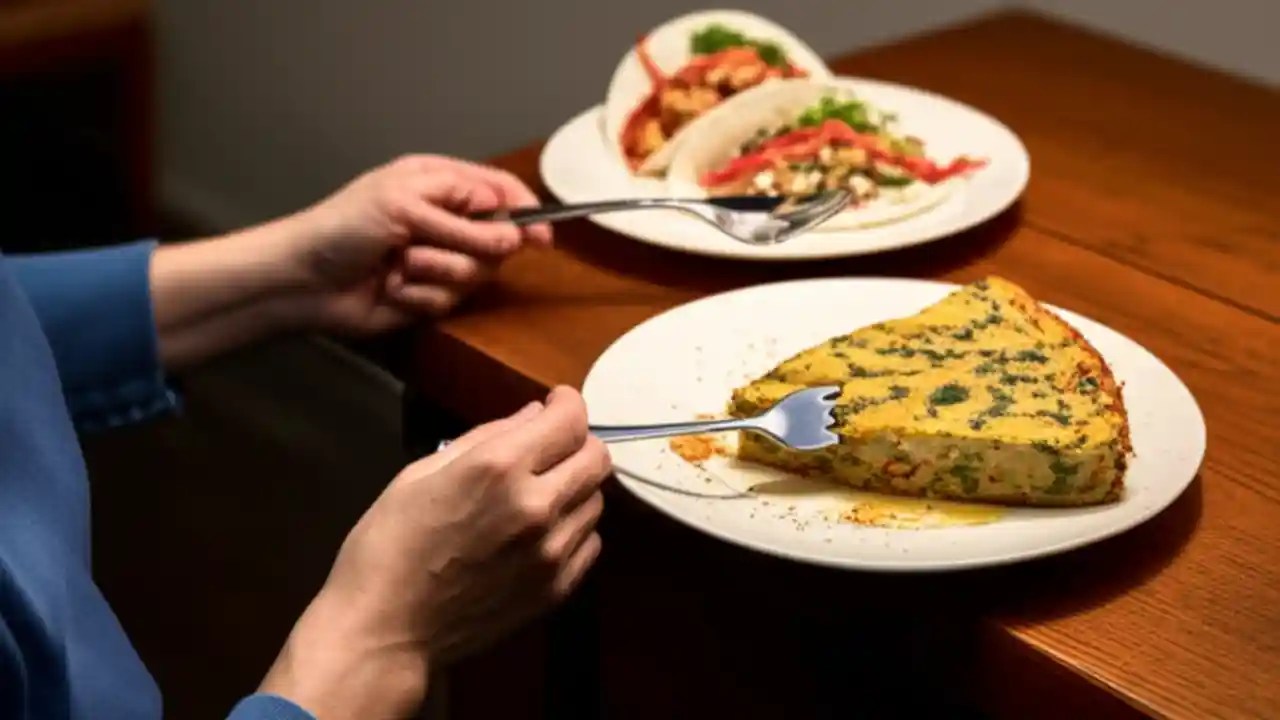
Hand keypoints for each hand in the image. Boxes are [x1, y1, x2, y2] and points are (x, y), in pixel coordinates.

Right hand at [260, 387, 610, 717]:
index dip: (568, 404)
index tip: (556, 405)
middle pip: (597, 458)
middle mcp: (537, 505)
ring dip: (575, 488)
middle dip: (578, 443)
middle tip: (551, 449)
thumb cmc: (388, 543)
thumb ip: (486, 437)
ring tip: (540, 495)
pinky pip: (590, 542)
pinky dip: (574, 529)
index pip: (571, 420)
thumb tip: (533, 414)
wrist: (386, 629)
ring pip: (597, 500)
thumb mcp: (422, 473)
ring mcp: (552, 552)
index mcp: (498, 468)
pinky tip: (541, 533)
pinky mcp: (558, 589)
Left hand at [286, 154, 552, 333]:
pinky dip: (419, 296)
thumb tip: (515, 234)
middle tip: (429, 244)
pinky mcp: (431, 297)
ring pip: (477, 273)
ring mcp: (440, 260)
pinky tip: (392, 289)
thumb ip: (464, 219)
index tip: (541, 235)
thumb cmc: (344, 227)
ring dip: (437, 272)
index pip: (500, 191)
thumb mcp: (404, 205)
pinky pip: (451, 301)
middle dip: (468, 247)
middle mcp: (446, 220)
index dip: (524, 211)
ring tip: (400, 267)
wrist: (303, 281)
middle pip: (498, 238)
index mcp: (439, 184)